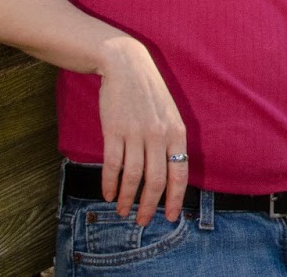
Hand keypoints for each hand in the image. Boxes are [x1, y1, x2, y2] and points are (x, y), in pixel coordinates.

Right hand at [96, 36, 188, 223]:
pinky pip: (112, 164)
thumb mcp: (168, 114)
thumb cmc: (149, 93)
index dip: (174, 198)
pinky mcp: (114, 130)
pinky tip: (107, 194)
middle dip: (149, 206)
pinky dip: (109, 183)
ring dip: (126, 198)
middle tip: (143, 221)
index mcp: (177, 132)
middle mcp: (158, 135)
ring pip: (133, 176)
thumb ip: (170, 141)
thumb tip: (168, 174)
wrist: (126, 65)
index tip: (169, 217)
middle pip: (156, 180)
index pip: (179, 173)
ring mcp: (135, 133)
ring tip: (122, 211)